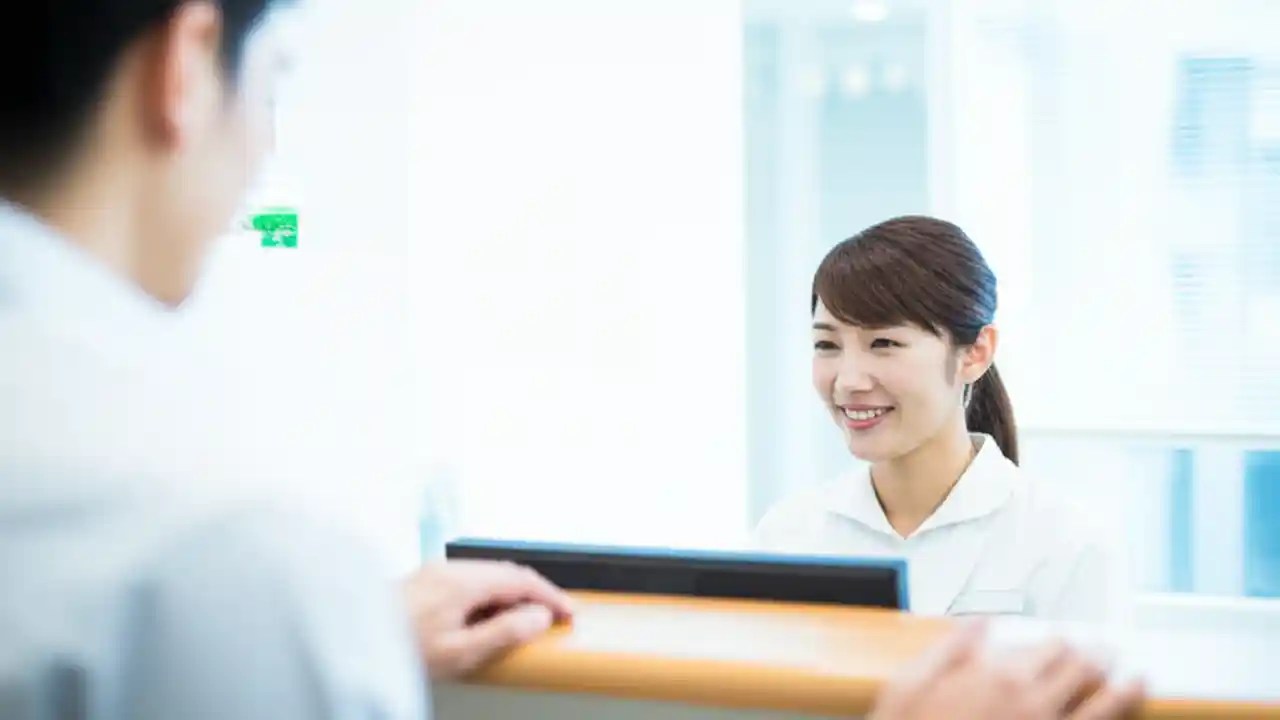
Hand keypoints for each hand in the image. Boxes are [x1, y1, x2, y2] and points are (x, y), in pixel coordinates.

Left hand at [402, 560, 574, 678]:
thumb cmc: (398, 650)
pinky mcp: (424, 580)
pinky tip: (488, 616)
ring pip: (487, 575)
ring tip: (523, 621)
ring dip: (511, 594)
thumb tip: (538, 617)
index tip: (567, 612)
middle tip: (551, 616)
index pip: (520, 579)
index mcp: (462, 581)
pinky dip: (489, 594)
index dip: (550, 595)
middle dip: (533, 593)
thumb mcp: (458, 652)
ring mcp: (435, 571)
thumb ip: (503, 633)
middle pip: (505, 573)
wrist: (350, 642)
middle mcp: (449, 568)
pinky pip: (469, 580)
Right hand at [870, 621, 1144, 719]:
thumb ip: (949, 648)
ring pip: (1104, 706)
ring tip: (1138, 679)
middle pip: (1083, 671)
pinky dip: (1117, 719)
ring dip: (1125, 689)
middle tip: (1110, 651)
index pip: (1050, 648)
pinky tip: (1126, 715)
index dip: (1065, 642)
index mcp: (999, 677)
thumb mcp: (909, 684)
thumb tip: (978, 622)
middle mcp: (1033, 704)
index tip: (1069, 640)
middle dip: (1099, 657)